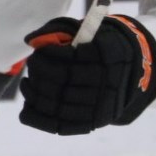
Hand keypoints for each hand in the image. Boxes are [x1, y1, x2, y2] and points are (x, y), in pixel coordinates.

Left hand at [18, 14, 155, 135]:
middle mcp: (107, 80)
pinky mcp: (96, 120)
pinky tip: (28, 106)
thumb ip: (57, 30)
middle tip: (31, 65)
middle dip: (39, 72)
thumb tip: (31, 40)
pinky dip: (40, 118)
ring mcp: (102, 104)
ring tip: (27, 84)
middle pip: (62, 79)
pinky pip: (63, 125)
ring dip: (35, 94)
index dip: (48, 55)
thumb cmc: (97, 48)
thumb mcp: (85, 31)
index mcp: (107, 53)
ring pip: (59, 103)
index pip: (70, 57)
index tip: (38, 52)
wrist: (128, 72)